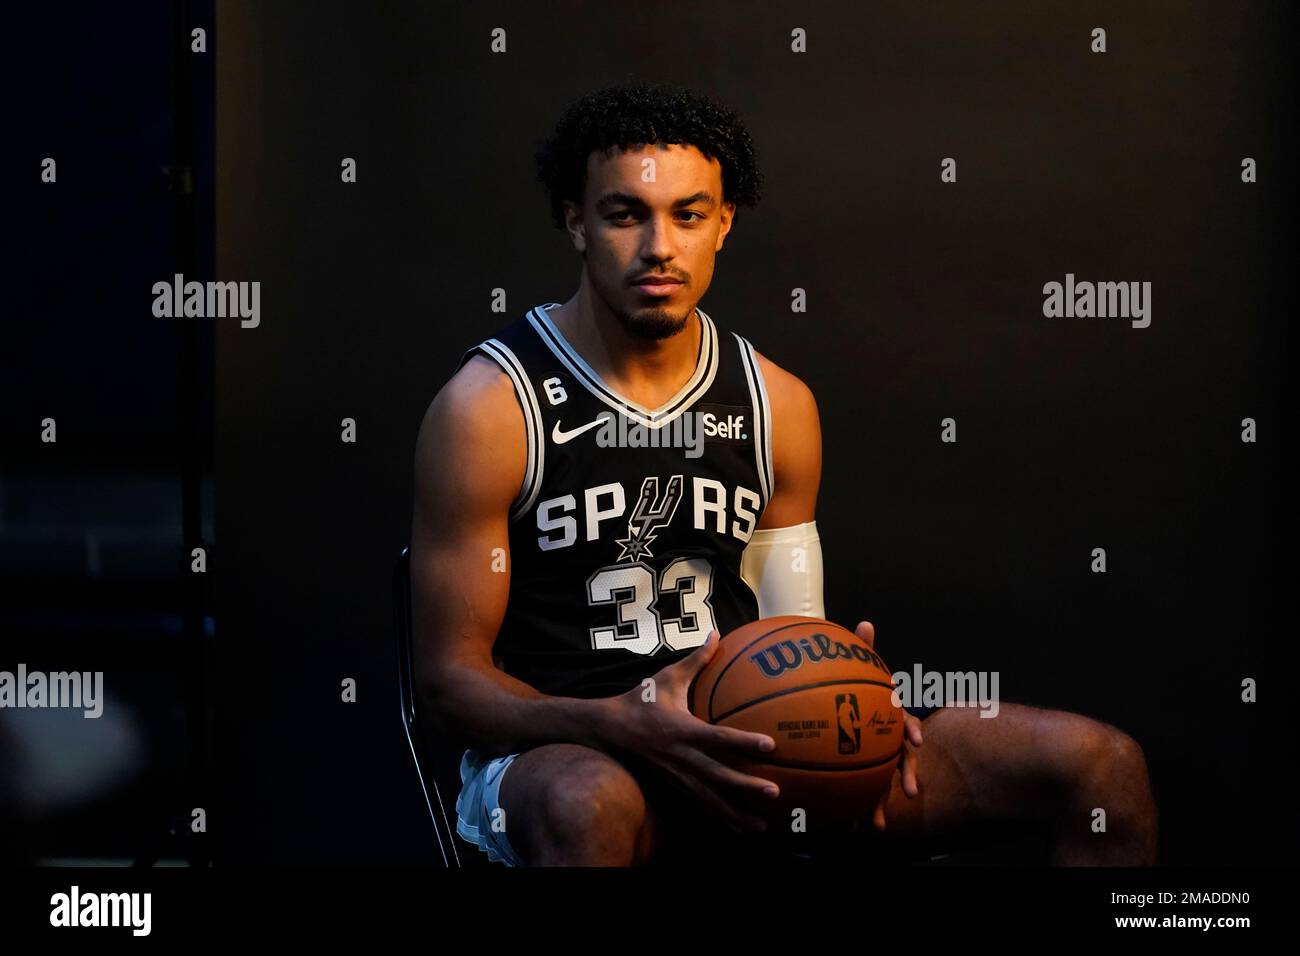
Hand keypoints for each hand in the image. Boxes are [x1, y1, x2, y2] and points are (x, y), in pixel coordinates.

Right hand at [596, 629, 780, 833]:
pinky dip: (719, 818)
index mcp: (682, 729)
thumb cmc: (640, 700)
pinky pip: (698, 805)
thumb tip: (716, 633)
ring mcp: (675, 775)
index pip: (718, 737)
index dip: (744, 742)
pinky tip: (738, 828)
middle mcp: (680, 756)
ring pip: (709, 799)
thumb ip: (696, 659)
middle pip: (717, 776)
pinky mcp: (671, 785)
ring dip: (736, 813)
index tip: (770, 746)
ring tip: (762, 827)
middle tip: (775, 793)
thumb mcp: (667, 678)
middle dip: (746, 787)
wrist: (607, 730)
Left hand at [854, 620, 922, 831]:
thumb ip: (863, 651)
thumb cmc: (852, 691)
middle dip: (908, 775)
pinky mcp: (860, 775)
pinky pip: (859, 794)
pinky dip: (855, 810)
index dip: (912, 729)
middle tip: (912, 792)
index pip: (906, 722)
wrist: (835, 712)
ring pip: (883, 783)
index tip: (917, 739)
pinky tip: (847, 827)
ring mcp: (876, 759)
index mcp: (888, 717)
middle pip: (902, 759)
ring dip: (882, 803)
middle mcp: (887, 740)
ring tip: (878, 823)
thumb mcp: (856, 671)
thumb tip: (866, 622)